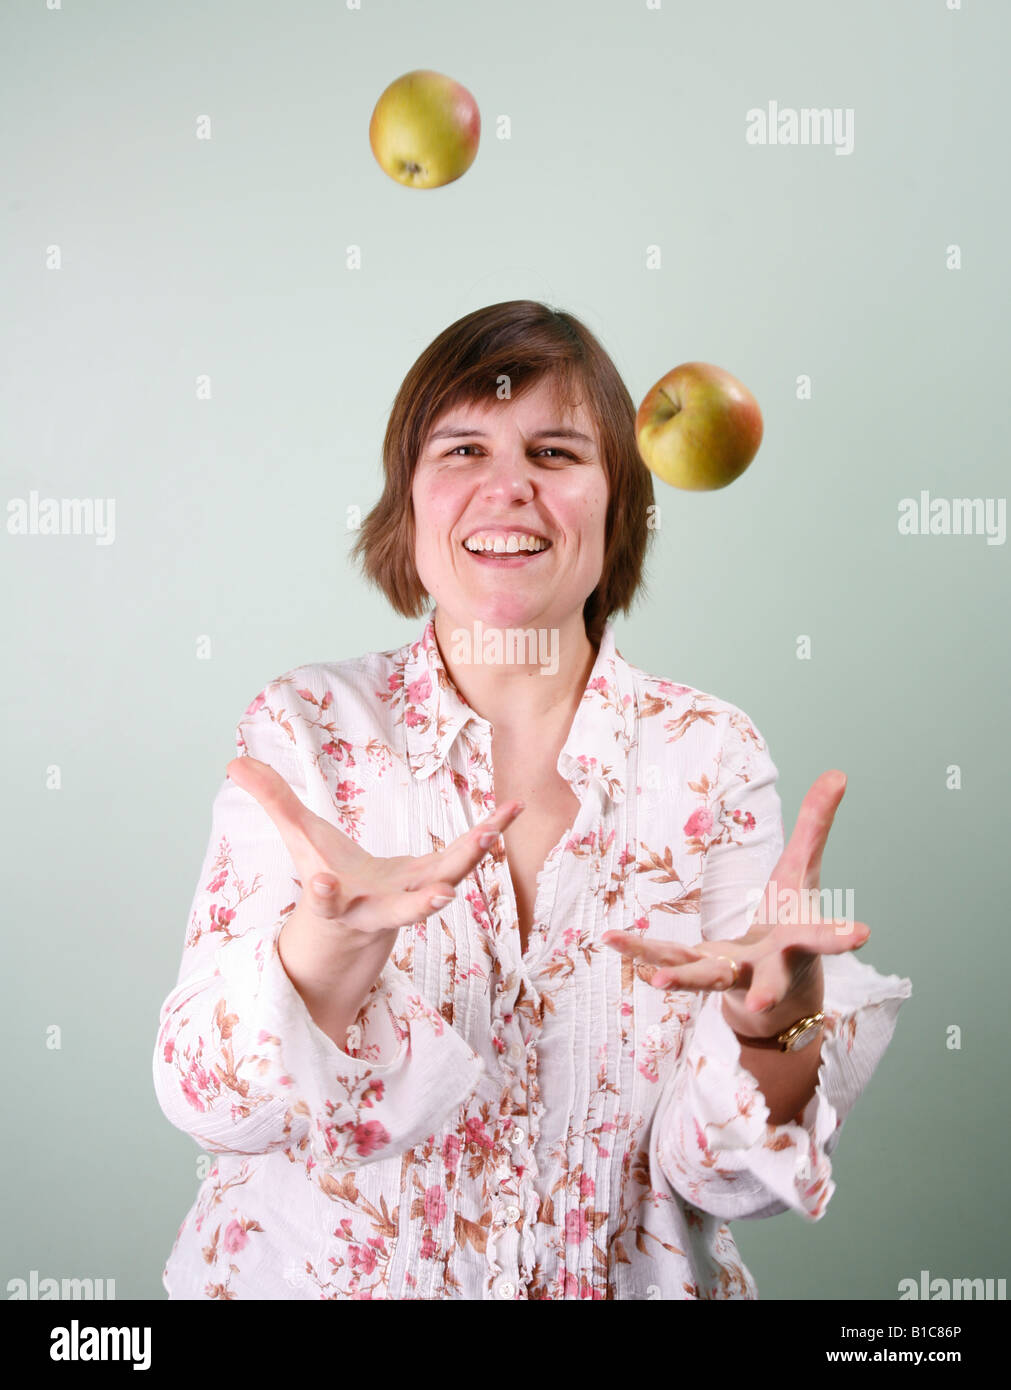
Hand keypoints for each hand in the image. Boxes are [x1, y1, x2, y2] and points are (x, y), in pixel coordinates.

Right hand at [225, 756, 524, 933]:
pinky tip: (509, 813)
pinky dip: (487, 835)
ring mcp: (413, 897)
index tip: (322, 884)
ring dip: (470, 859)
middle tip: (442, 895)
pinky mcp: (439, 879)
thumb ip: (271, 800)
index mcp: (336, 900)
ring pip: (445, 881)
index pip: (325, 899)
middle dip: (421, 904)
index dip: (323, 893)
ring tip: (492, 835)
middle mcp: (378, 908)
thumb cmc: (326, 877)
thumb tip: (233, 761)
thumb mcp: (297, 841)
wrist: (356, 925)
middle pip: (402, 909)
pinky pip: (467, 858)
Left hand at [602, 770, 868, 1034]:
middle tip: (766, 998)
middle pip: (770, 975)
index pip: (821, 938)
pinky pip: (668, 961)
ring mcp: (730, 976)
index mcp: (796, 941)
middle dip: (769, 987)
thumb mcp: (803, 872)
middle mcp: (766, 966)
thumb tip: (838, 772)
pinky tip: (611, 940)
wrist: (778, 992)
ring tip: (658, 983)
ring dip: (682, 980)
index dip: (839, 936)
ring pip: (706, 980)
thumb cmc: (790, 924)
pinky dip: (641, 951)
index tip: (862, 934)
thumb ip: (815, 825)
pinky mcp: (699, 973)